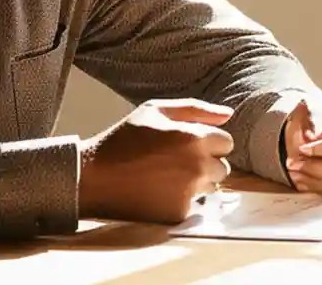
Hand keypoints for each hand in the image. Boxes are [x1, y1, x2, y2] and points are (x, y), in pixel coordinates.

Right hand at [78, 98, 233, 222]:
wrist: (93, 176)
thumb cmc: (123, 139)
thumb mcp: (155, 111)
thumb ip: (196, 109)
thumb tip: (228, 114)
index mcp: (195, 137)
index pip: (226, 143)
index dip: (207, 142)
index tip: (186, 144)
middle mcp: (198, 165)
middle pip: (223, 167)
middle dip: (206, 164)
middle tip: (175, 161)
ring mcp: (189, 191)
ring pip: (211, 187)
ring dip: (197, 183)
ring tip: (165, 176)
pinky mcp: (179, 212)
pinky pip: (193, 205)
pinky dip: (180, 200)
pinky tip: (157, 191)